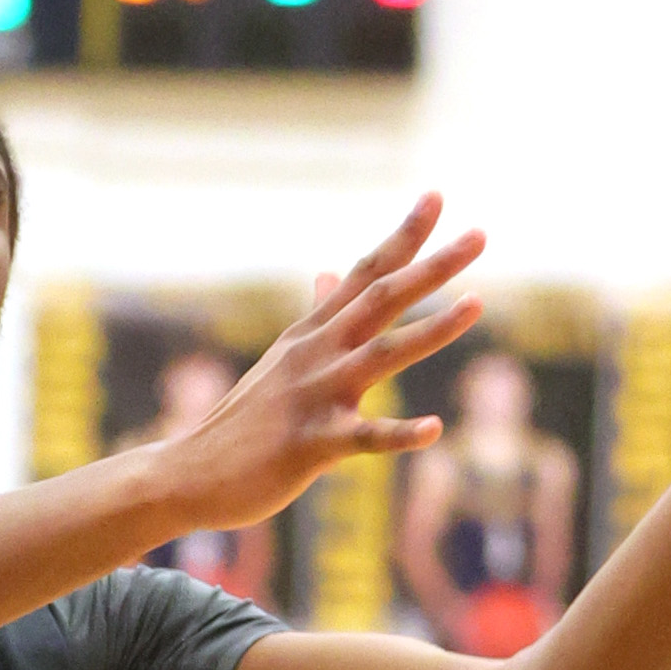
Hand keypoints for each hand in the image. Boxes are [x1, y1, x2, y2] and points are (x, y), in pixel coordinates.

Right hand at [147, 194, 484, 534]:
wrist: (189, 473)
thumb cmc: (242, 421)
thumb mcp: (281, 357)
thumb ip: (316, 316)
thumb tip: (328, 274)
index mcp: (313, 333)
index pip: (366, 272)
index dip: (404, 235)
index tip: (437, 195)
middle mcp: (316, 354)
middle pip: (382, 299)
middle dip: (433, 266)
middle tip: (481, 234)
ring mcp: (314, 397)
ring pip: (381, 355)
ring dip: (432, 330)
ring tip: (477, 303)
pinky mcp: (311, 445)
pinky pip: (364, 438)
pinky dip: (400, 434)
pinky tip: (435, 429)